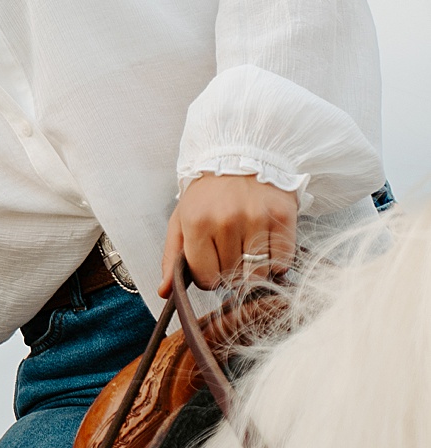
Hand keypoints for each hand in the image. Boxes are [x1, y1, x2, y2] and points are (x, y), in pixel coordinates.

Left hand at [158, 171, 298, 295]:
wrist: (240, 155)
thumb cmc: (209, 193)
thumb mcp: (181, 218)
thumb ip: (172, 256)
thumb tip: (165, 292)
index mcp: (197, 221)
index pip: (206, 278)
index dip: (209, 276)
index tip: (212, 263)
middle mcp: (226, 220)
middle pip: (232, 278)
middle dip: (231, 271)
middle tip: (231, 249)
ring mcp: (256, 218)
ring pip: (258, 275)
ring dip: (254, 269)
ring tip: (248, 246)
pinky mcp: (282, 217)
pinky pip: (282, 262)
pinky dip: (276, 261)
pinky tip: (266, 243)